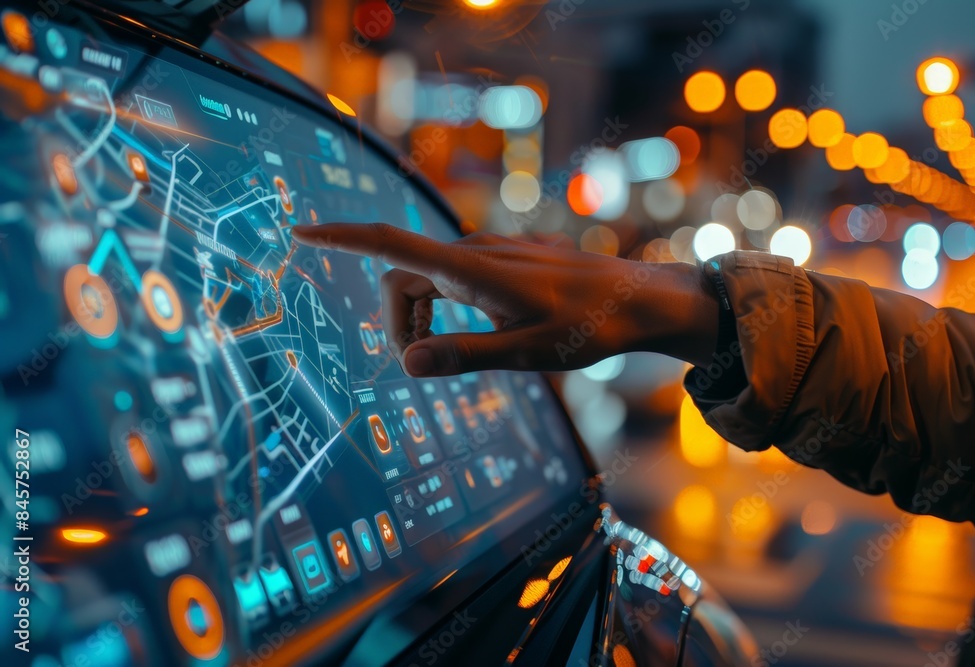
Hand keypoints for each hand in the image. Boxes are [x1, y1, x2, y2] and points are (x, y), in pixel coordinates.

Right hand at [292, 223, 718, 376]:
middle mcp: (477, 253)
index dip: (344, 237)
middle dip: (398, 322)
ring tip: (463, 352)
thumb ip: (464, 356)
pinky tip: (490, 328)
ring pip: (430, 278)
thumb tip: (407, 364)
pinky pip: (457, 275)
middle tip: (427, 366)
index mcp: (473, 271)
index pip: (394, 246)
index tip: (302, 230)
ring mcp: (494, 252)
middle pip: (402, 279)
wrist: (641, 301)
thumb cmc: (589, 329)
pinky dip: (450, 305)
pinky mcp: (509, 258)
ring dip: (426, 317)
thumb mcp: (527, 353)